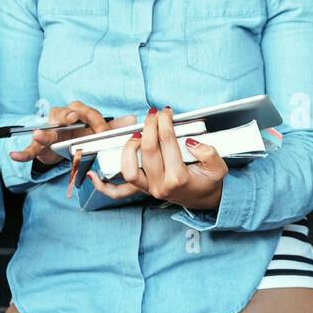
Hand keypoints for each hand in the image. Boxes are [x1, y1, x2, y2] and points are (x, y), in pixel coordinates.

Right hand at [9, 101, 117, 167]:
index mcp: (78, 114)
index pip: (87, 112)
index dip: (96, 121)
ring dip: (42, 134)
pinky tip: (15, 156)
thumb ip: (112, 127)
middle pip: (63, 114)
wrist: (62, 146)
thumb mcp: (96, 133)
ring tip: (38, 135)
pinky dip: (22, 153)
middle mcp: (61, 118)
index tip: (103, 132)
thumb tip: (132, 120)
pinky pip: (29, 149)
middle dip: (67, 117)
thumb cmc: (80, 136)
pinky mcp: (38, 144)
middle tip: (71, 119)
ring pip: (46, 131)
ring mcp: (48, 130)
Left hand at [86, 106, 228, 211]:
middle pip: (148, 150)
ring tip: (138, 134)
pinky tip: (93, 175)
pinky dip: (103, 185)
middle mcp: (161, 185)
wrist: (203, 199)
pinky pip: (118, 192)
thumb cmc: (209, 182)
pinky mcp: (142, 190)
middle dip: (149, 127)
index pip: (168, 143)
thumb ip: (209, 153)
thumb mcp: (219, 168)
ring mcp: (149, 189)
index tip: (166, 112)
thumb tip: (191, 142)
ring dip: (129, 147)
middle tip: (154, 114)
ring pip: (129, 168)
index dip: (165, 123)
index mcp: (179, 178)